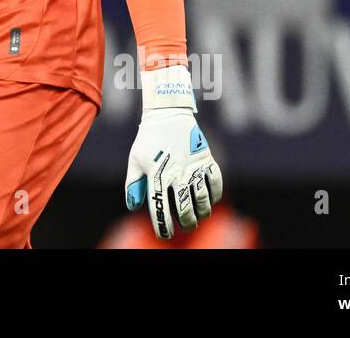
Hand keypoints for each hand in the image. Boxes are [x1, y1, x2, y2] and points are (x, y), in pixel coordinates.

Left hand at [124, 65, 222, 238]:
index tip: (164, 236)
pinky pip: (216, 181)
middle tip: (186, 227)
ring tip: (200, 216)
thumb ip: (133, 184)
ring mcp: (193, 167)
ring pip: (202, 199)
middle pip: (184, 209)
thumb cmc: (148, 139)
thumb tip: (133, 207)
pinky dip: (216, 193)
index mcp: (157, 176)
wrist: (167, 114)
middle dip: (186, 223)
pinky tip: (212, 199)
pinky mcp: (206, 159)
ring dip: (202, 212)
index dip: (163, 227)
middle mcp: (177, 175)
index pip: (160, 209)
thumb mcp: (135, 160)